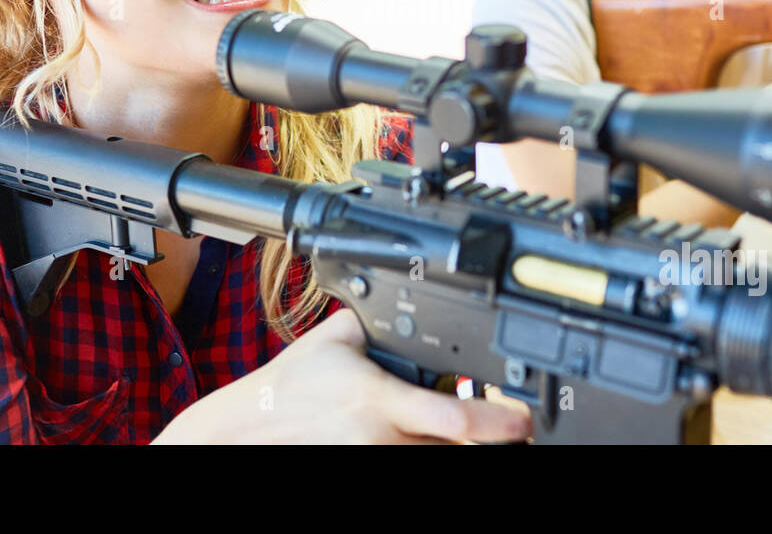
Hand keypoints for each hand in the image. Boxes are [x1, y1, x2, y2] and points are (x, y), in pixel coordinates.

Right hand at [154, 309, 533, 443]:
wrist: (247, 433)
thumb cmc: (288, 387)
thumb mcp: (333, 339)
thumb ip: (373, 320)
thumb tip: (409, 297)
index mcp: (379, 400)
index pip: (452, 421)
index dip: (497, 424)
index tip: (525, 422)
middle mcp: (384, 441)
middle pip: (458, 450)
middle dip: (488, 439)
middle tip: (513, 427)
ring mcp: (378, 464)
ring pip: (440, 462)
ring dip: (457, 446)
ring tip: (472, 428)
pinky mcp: (367, 474)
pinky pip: (414, 467)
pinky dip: (428, 452)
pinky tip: (427, 438)